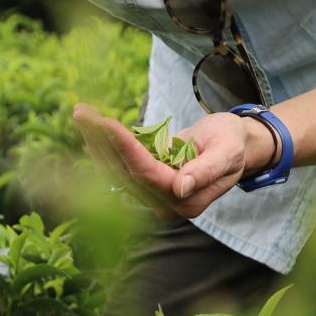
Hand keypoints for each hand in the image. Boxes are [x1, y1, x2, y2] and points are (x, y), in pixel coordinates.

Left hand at [72, 103, 272, 220]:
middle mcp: (166, 204)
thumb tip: (182, 188)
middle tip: (82, 110)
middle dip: (101, 141)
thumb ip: (207, 171)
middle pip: (124, 172)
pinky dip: (101, 146)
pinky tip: (89, 127)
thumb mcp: (228, 153)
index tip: (105, 123)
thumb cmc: (232, 144)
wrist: (233, 146)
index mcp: (188, 200)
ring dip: (95, 142)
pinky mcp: (144, 184)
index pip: (147, 173)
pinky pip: (116, 166)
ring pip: (114, 170)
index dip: (124, 148)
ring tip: (82, 112)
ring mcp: (153, 196)